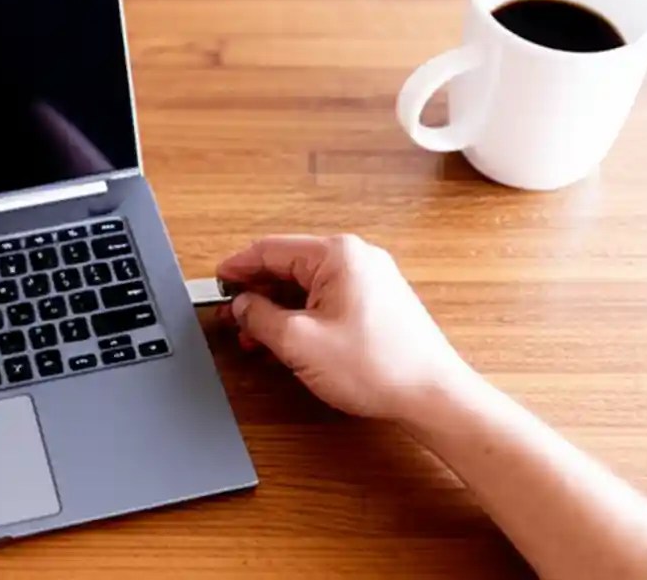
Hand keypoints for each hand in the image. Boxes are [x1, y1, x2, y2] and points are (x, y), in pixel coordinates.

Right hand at [216, 234, 472, 420]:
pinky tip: (285, 342)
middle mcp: (356, 259)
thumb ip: (259, 317)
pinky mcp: (375, 303)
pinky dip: (300, 317)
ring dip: (275, 311)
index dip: (236, 269)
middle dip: (255, 295)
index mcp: (337, 255)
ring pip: (305, 287)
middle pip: (287, 268)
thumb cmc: (377, 366)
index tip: (215, 285)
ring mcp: (369, 280)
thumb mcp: (298, 341)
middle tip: (231, 319)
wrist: (431, 395)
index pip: (269, 250)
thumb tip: (241, 306)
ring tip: (254, 339)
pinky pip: (325, 301)